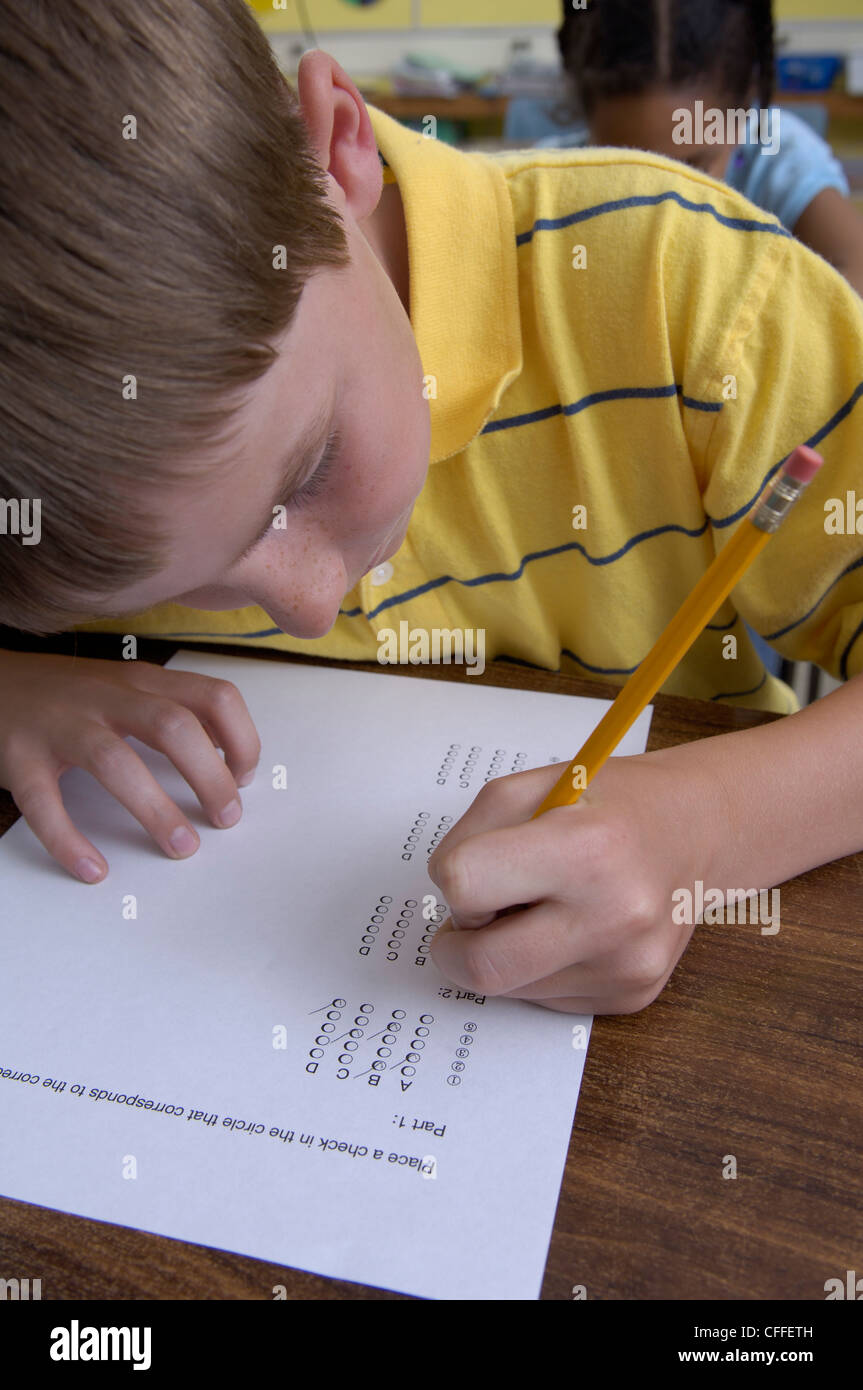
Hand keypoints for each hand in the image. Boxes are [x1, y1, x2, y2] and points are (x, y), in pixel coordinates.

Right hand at [0, 650, 259, 881]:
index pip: (214, 696)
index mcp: (142, 681)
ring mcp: (59, 724)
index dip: (242, 740)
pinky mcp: (18, 756)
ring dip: (155, 809)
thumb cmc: (66, 697)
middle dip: (210, 777)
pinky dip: (70, 840)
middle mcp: (105, 696)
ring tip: (181, 846)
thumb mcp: (126, 689)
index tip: (245, 779)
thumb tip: (230, 760)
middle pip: (174, 726)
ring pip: (115, 761)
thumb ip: (174, 712)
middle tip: (226, 818)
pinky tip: (93, 868)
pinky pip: (44, 801)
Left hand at [427, 747, 725, 1013]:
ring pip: (510, 989)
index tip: (474, 866)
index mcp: (585, 849)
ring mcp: (625, 965)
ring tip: (541, 907)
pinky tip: (572, 927)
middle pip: (482, 965)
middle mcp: (613, 917)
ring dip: (503, 952)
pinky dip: (539, 966)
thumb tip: (448, 906)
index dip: (455, 876)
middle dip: (456, 944)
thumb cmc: (607, 802)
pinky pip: (546, 998)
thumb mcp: (532, 787)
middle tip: (474, 915)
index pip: (465, 885)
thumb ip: (472, 837)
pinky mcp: (630, 996)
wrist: (697, 831)